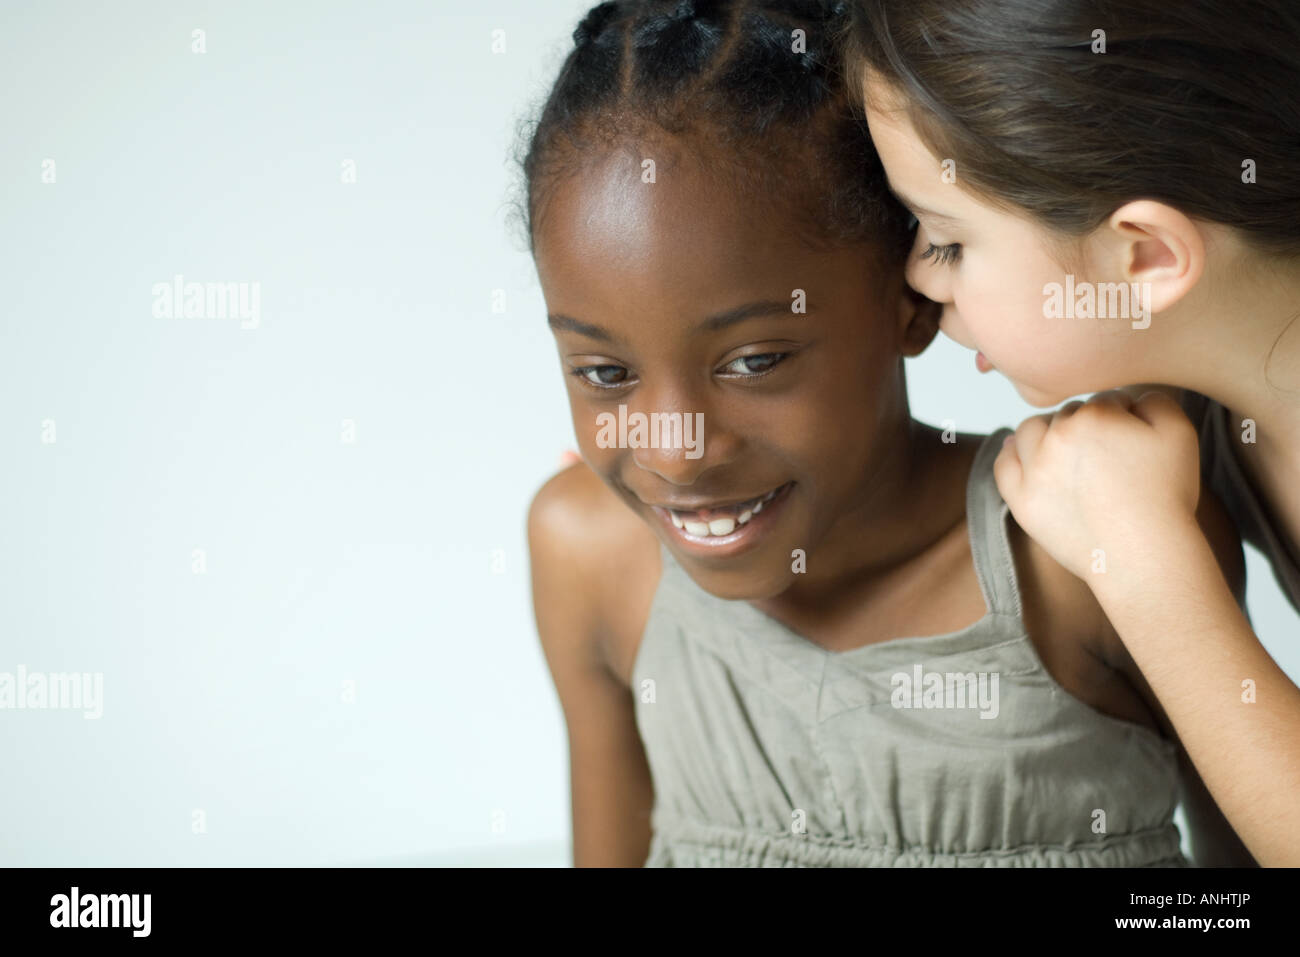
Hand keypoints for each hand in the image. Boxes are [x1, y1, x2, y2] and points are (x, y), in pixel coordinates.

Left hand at [993, 390, 1200, 581]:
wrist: (1144, 555)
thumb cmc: (1164, 497)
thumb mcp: (1179, 433)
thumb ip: (1154, 401)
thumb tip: (1130, 398)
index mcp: (1094, 416)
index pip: (1105, 401)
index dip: (1121, 416)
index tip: (1131, 438)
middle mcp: (1056, 438)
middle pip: (1067, 415)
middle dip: (1085, 425)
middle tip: (1104, 450)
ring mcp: (1034, 470)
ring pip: (1030, 431)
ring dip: (1045, 432)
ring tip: (1064, 449)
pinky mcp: (1022, 501)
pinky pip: (1003, 465)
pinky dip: (1011, 455)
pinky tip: (1024, 455)